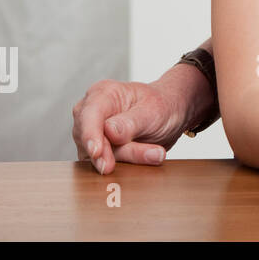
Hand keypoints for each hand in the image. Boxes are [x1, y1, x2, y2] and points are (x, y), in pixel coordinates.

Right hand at [70, 66, 203, 173]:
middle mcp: (90, 114)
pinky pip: (104, 165)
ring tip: (154, 154)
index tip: (96, 152)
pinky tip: (145, 159)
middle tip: (132, 160)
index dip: (90, 135)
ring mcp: (90, 135)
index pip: (89, 116)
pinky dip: (125, 165)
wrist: (170, 115)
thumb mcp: (152, 110)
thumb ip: (130, 122)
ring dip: (126, 158)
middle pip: (91, 139)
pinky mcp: (96, 153)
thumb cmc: (160, 106)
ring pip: (97, 156)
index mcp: (102, 94)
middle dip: (109, 154)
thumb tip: (109, 132)